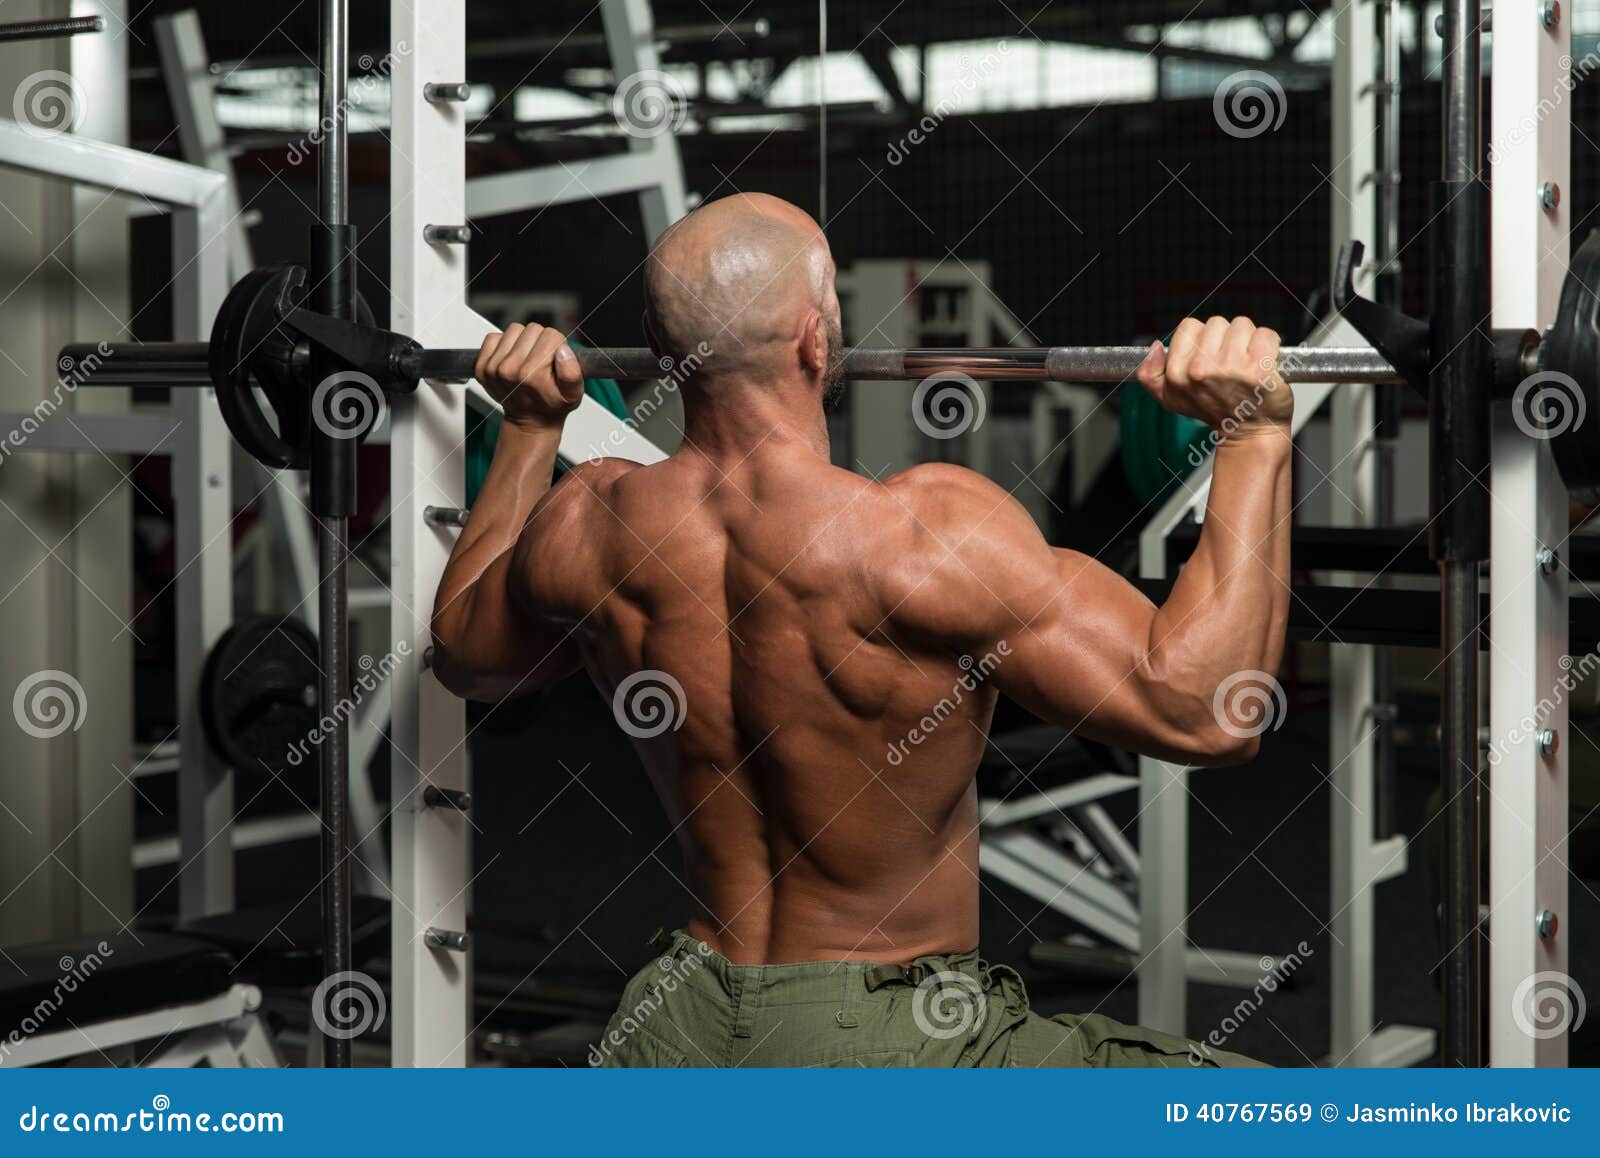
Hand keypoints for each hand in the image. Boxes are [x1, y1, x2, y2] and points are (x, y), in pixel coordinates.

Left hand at [474, 323, 584, 430]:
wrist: (530, 420)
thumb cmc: (551, 405)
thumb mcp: (573, 394)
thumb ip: (572, 373)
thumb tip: (563, 351)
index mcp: (531, 375)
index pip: (550, 335)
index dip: (556, 344)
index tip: (554, 360)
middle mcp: (510, 370)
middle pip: (532, 329)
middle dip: (540, 341)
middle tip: (540, 361)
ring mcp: (493, 368)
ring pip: (513, 330)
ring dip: (522, 340)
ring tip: (527, 359)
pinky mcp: (482, 367)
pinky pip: (493, 337)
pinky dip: (503, 343)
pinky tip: (511, 358)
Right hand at [1135, 316, 1291, 434]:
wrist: (1248, 431)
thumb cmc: (1214, 410)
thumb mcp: (1170, 399)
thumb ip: (1150, 374)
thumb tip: (1155, 347)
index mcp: (1178, 374)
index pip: (1189, 327)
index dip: (1202, 339)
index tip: (1210, 356)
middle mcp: (1201, 370)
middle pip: (1216, 323)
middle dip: (1226, 338)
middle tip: (1230, 363)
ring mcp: (1231, 368)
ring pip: (1242, 325)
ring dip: (1248, 340)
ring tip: (1246, 363)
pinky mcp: (1259, 368)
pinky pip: (1266, 334)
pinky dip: (1270, 345)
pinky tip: (1263, 363)